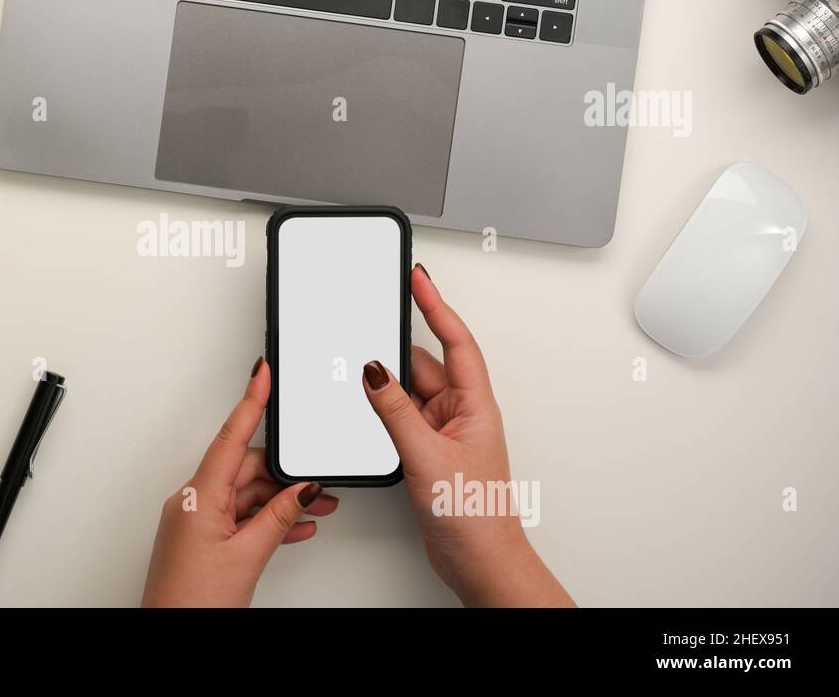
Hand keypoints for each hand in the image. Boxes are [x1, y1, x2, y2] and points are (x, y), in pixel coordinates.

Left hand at [142, 358, 339, 606]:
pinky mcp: (201, 540)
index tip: (262, 372)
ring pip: (246, 495)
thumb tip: (302, 489)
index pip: (231, 437)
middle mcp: (192, 502)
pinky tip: (294, 527)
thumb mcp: (247, 556)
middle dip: (285, 474)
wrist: (169, 636)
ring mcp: (195, 521)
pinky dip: (267, 519)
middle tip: (320, 481)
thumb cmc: (192, 604)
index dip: (250, 401)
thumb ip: (278, 517)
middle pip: (245, 469)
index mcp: (198, 496)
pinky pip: (239, 517)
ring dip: (281, 501)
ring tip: (317, 508)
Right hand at [363, 264, 573, 606]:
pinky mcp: (427, 451)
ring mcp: (443, 432)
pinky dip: (381, 412)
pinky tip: (367, 416)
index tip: (417, 278)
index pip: (454, 341)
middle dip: (393, 354)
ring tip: (361, 387)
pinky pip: (399, 417)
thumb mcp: (426, 455)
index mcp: (475, 404)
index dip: (435, 305)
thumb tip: (374, 372)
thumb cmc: (474, 515)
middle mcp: (460, 413)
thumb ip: (395, 410)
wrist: (478, 561)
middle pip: (421, 365)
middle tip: (366, 333)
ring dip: (385, 390)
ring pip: (406, 392)